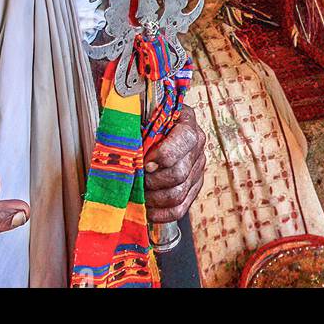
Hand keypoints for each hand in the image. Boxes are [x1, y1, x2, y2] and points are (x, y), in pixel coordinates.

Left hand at [143, 106, 205, 225]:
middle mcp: (197, 144)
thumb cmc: (141, 116)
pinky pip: (181, 208)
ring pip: (179, 193)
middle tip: (136, 180)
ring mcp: (197, 167)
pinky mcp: (193, 185)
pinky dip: (162, 213)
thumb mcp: (138, 110)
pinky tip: (147, 210)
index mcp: (186, 120)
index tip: (144, 162)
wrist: (150, 123)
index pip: (185, 139)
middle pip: (179, 173)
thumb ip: (134, 116)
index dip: (164, 155)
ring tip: (138, 194)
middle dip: (152, 181)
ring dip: (154, 198)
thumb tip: (125, 133)